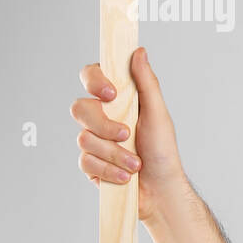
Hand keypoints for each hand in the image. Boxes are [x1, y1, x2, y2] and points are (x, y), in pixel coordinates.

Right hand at [71, 47, 184, 222]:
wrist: (160, 191)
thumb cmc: (163, 151)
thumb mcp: (158, 114)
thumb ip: (147, 82)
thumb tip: (138, 51)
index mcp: (117, 99)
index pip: (91, 76)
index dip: (94, 80)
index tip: (111, 94)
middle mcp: (101, 116)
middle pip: (80, 108)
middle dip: (104, 125)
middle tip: (127, 135)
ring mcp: (93, 140)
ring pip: (84, 138)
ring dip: (114, 154)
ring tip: (136, 165)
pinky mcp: (89, 164)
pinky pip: (85, 161)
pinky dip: (109, 170)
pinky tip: (125, 177)